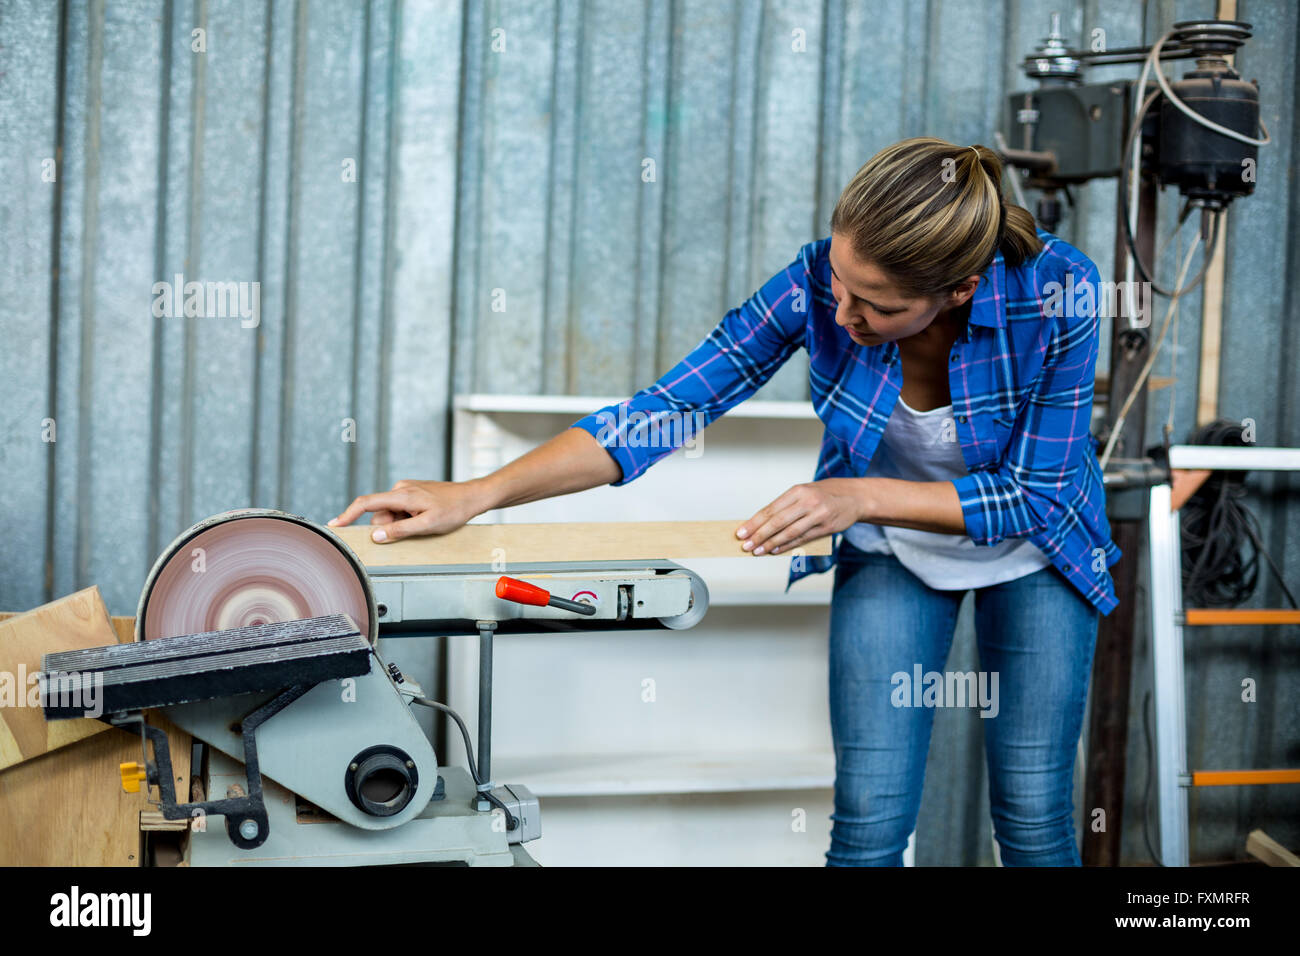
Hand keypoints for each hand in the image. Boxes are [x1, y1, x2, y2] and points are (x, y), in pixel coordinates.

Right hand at [328, 479, 487, 542]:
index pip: (366, 503)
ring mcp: (406, 490)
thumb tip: (376, 535)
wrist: (472, 497)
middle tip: (415, 530)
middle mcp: (400, 489)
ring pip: (391, 515)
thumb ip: (400, 530)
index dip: (348, 514)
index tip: (335, 525)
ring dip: (401, 524)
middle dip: (390, 527)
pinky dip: (407, 519)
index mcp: (402, 494)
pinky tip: (425, 519)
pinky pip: (401, 511)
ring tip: (424, 523)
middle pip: (380, 514)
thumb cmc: (454, 510)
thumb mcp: (427, 525)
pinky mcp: (412, 494)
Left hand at [736, 479, 866, 554]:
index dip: (754, 522)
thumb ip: (785, 507)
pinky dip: (787, 546)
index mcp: (798, 491)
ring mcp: (817, 515)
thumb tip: (761, 524)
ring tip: (757, 551)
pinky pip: (802, 539)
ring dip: (771, 543)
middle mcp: (807, 502)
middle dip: (759, 535)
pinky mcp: (826, 528)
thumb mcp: (804, 493)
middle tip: (745, 545)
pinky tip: (775, 550)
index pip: (771, 509)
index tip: (741, 532)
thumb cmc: (824, 495)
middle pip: (777, 521)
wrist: (855, 497)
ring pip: (789, 532)